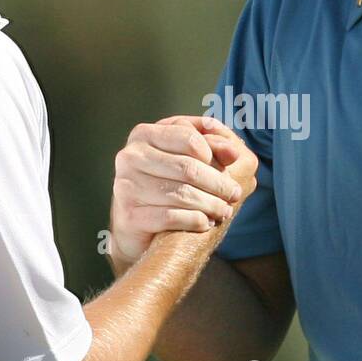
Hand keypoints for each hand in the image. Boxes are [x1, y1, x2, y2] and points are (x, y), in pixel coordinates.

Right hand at [109, 115, 257, 267]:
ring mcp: (127, 186)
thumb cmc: (165, 183)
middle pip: (188, 167)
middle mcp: (130, 156)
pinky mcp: (130, 215)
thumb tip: (234, 152)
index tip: (227, 167)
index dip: (213, 152)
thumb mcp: (184, 157)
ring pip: (182, 194)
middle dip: (218, 183)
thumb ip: (211, 146)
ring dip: (211, 204)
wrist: (133, 225)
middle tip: (234, 194)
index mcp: (144, 134)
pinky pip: (171, 217)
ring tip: (224, 211)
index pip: (188, 135)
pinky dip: (195, 220)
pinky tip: (206, 222)